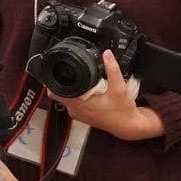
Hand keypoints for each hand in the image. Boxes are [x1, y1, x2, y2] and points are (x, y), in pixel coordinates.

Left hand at [48, 51, 164, 140]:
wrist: (129, 126)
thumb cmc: (123, 111)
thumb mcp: (119, 87)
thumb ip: (112, 69)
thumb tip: (106, 54)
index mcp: (78, 104)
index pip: (54, 92)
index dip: (52, 81)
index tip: (55, 71)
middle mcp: (75, 110)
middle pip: (60, 93)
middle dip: (65, 82)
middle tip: (74, 73)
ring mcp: (78, 114)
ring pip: (68, 97)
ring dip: (73, 89)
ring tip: (84, 81)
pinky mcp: (83, 116)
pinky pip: (75, 103)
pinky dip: (79, 96)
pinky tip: (89, 90)